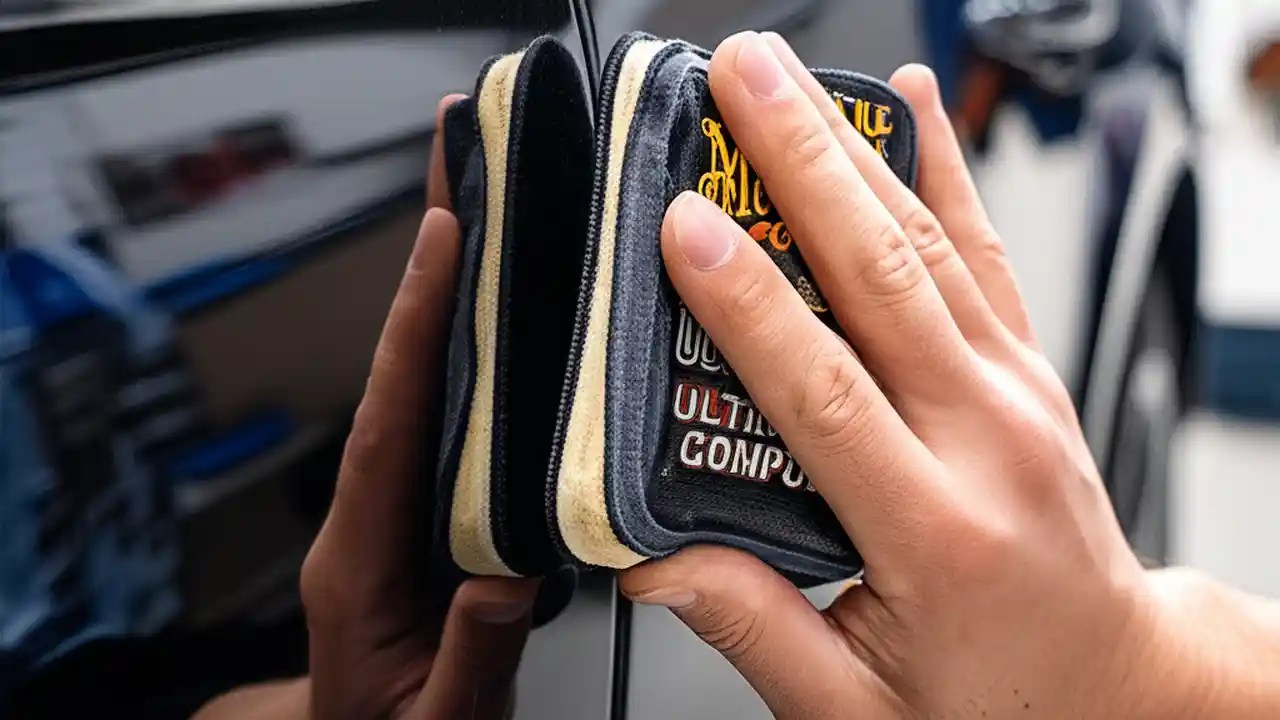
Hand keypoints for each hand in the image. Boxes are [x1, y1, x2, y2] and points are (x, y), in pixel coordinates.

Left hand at [195, 96, 538, 719]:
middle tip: (460, 176)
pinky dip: (473, 347)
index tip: (440, 240)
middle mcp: (371, 513)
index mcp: (357, 561)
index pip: (384, 425)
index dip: (411, 329)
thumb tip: (508, 578)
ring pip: (424, 383)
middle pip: (401, 375)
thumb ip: (473, 654)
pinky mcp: (430, 503)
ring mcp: (399, 502)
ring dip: (452, 297)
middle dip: (427, 274)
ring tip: (489, 210)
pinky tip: (510, 307)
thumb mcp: (440, 719)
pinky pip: (450, 413)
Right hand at [621, 32, 1278, 717]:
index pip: (824, 392)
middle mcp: (985, 440)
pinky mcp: (1026, 371)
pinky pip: (983, 252)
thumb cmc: (994, 700)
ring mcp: (1016, 393)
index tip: (686, 227)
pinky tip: (913, 104)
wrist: (1116, 683)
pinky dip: (944, 169)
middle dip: (802, 164)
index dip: (748, 304)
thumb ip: (754, 628)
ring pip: (930, 245)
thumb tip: (655, 566)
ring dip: (855, 148)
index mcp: (934, 529)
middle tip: (740, 84)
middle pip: (883, 276)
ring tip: (790, 79)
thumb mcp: (858, 708)